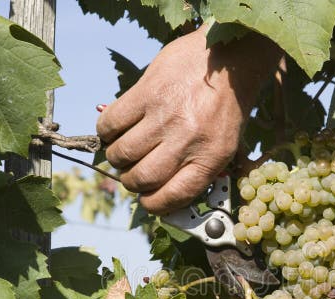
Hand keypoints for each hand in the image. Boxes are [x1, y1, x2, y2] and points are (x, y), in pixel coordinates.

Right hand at [97, 28, 279, 213]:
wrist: (229, 58)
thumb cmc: (226, 105)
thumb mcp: (225, 143)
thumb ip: (198, 168)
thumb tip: (164, 192)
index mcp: (211, 157)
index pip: (172, 196)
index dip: (153, 204)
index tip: (147, 199)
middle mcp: (187, 140)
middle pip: (142, 178)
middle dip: (131, 181)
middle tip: (131, 171)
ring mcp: (165, 116)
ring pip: (122, 153)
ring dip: (116, 157)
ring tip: (122, 149)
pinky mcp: (147, 92)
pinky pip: (111, 122)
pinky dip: (106, 130)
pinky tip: (114, 128)